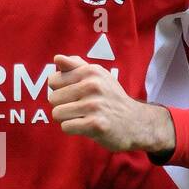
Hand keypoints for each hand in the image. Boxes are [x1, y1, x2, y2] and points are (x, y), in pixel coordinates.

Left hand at [48, 54, 175, 153]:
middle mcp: (93, 85)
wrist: (135, 122)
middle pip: (53, 98)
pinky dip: (73, 129)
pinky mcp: (96, 124)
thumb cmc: (110, 98)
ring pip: (57, 113)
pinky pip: (66, 127)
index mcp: (90, 71)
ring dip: (67, 118)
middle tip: (81, 108)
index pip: (53, 80)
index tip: (75, 94)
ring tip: (83, 117)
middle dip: (63, 106)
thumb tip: (57, 58)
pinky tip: (86, 126)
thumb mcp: (98, 76)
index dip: (60, 90)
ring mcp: (94, 105)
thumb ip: (75, 66)